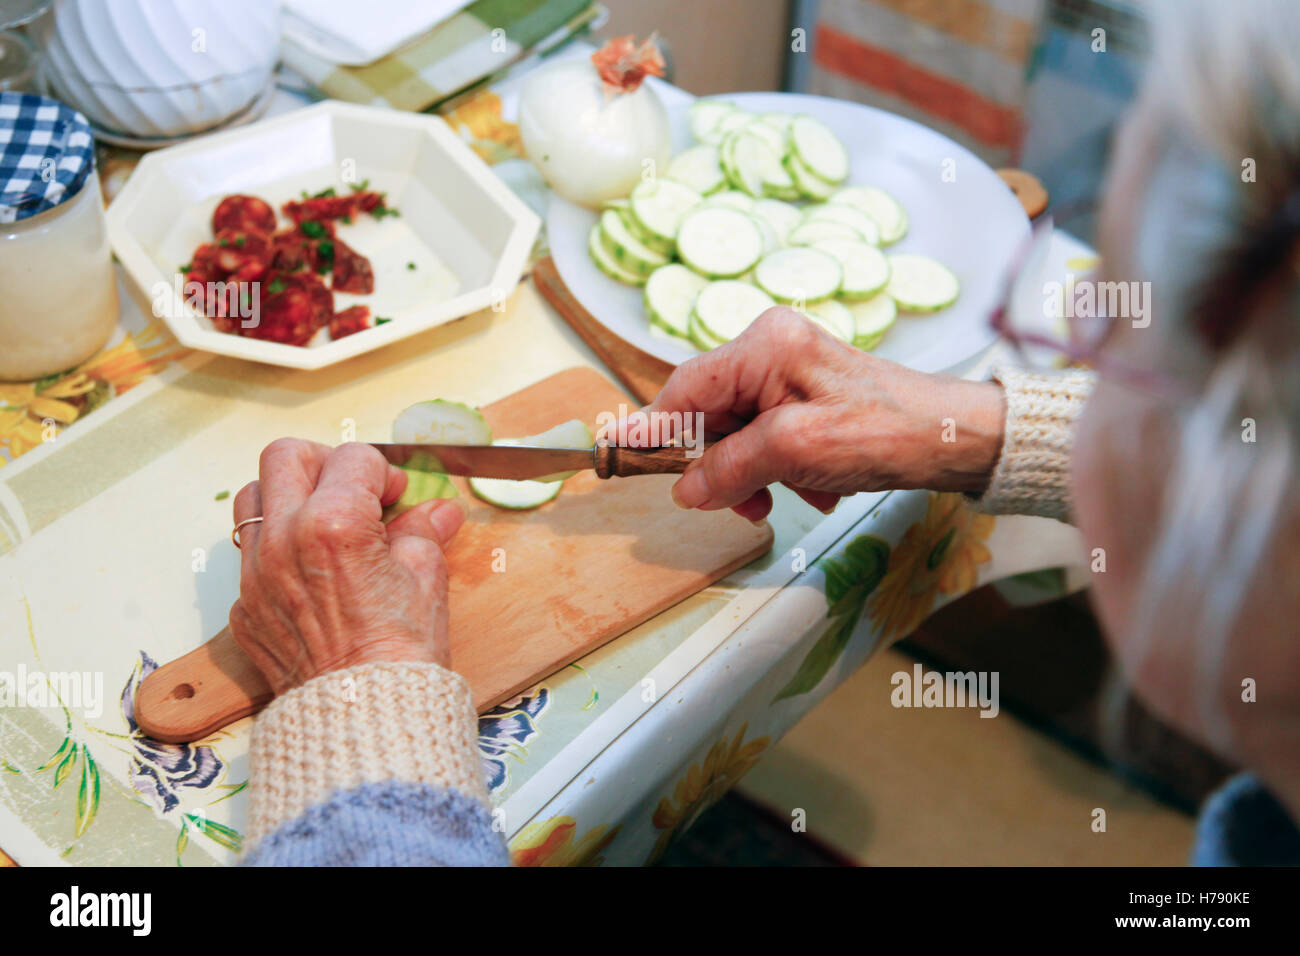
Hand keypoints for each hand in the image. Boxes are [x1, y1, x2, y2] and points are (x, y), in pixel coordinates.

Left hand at [228, 439, 466, 694]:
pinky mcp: (245, 606)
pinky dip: (280, 548)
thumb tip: (436, 512)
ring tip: (325, 523)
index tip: (397, 496)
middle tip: (354, 491)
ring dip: (290, 497)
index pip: (355, 458)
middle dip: (326, 463)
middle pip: (287, 457)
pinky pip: (251, 554)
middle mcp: (283, 539)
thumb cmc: (400, 654)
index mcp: (332, 523)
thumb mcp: (426, 578)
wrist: (364, 717)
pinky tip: (315, 573)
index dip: (384, 472)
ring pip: (253, 497)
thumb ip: (422, 532)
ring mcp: (256, 573)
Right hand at [621, 308, 1005, 520]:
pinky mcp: (803, 394)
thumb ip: (732, 466)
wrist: (953, 439)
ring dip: (749, 473)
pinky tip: (807, 489)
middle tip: (734, 503)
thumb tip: (685, 488)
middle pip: (708, 411)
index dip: (652, 428)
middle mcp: (770, 348)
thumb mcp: (796, 452)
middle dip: (718, 463)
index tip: (618, 457)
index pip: (685, 387)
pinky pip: (763, 435)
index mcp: (764, 344)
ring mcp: (787, 370)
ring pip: (734, 430)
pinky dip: (775, 469)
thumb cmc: (886, 432)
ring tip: (778, 501)